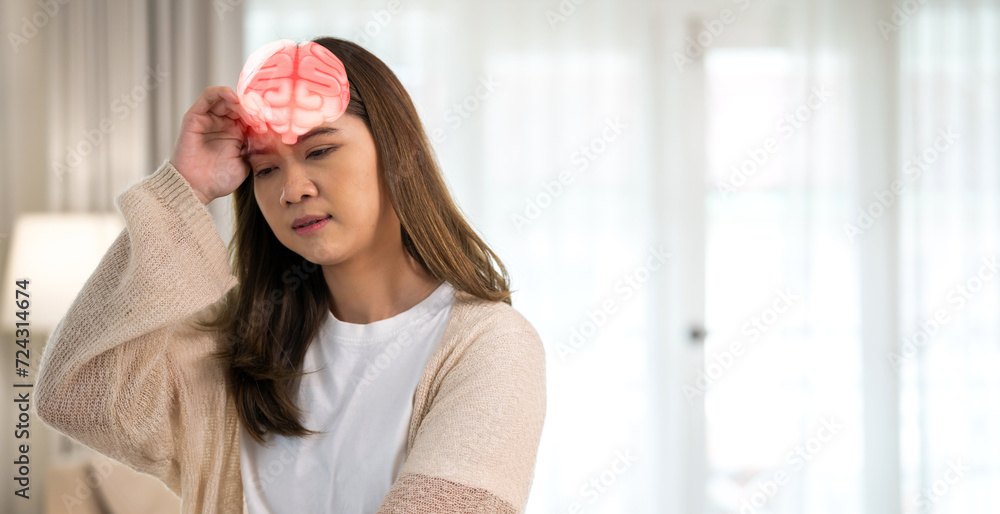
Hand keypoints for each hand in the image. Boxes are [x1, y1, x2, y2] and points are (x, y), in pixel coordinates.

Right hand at [169, 86, 267, 204]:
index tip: (274, 124)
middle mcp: (223, 123)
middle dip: (255, 109)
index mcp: (236, 132)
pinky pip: (209, 96)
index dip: (263, 116)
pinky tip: (235, 100)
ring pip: (228, 98)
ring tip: (252, 116)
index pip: (251, 114)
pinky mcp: (195, 116)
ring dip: (243, 103)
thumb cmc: (219, 179)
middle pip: (241, 104)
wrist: (196, 188)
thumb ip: (255, 147)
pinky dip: (222, 92)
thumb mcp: (245, 162)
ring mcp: (209, 118)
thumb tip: (272, 134)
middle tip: (263, 120)